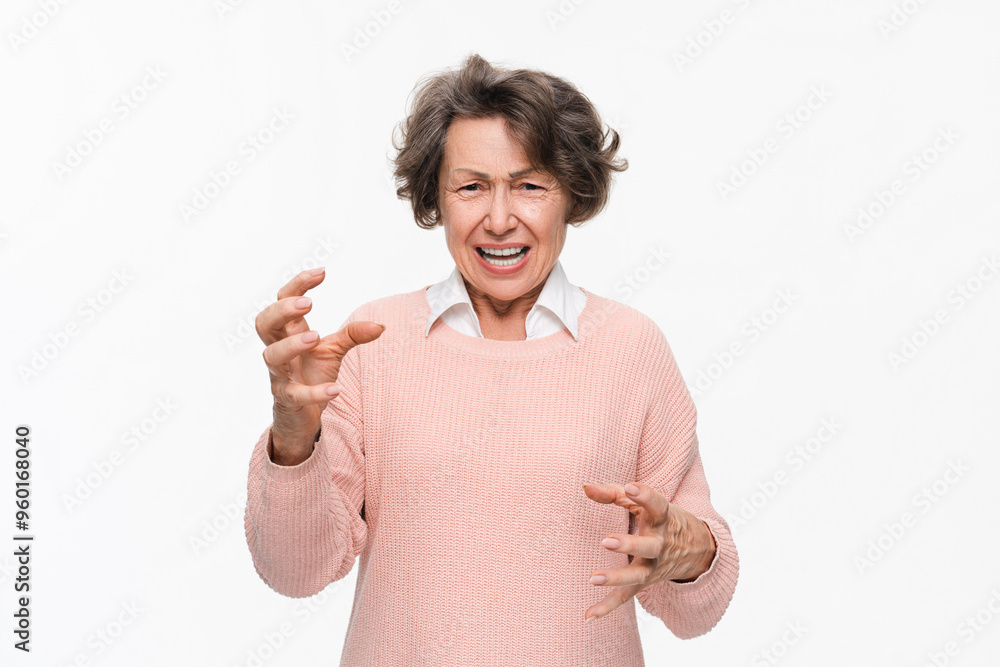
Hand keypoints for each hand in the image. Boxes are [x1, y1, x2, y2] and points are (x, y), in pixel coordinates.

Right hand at [255, 267, 384, 464]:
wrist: (302, 416)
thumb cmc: (312, 375)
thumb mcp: (334, 351)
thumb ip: (353, 335)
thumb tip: (380, 325)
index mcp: (289, 333)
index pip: (282, 301)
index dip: (298, 285)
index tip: (322, 272)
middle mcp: (279, 350)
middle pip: (264, 323)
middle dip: (282, 310)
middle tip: (309, 303)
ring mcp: (280, 376)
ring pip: (271, 355)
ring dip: (292, 344)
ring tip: (316, 336)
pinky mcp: (287, 400)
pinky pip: (295, 395)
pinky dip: (314, 392)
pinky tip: (336, 389)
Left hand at [581, 481, 716, 621]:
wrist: (697, 550)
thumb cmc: (661, 519)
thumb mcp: (645, 504)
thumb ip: (615, 493)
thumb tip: (585, 487)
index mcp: (663, 519)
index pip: (657, 505)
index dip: (645, 496)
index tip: (631, 487)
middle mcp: (661, 544)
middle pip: (649, 547)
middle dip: (629, 545)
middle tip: (606, 540)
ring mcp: (654, 567)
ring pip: (638, 575)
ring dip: (616, 577)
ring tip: (593, 577)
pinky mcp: (646, 583)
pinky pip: (627, 597)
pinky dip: (608, 606)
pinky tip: (588, 614)